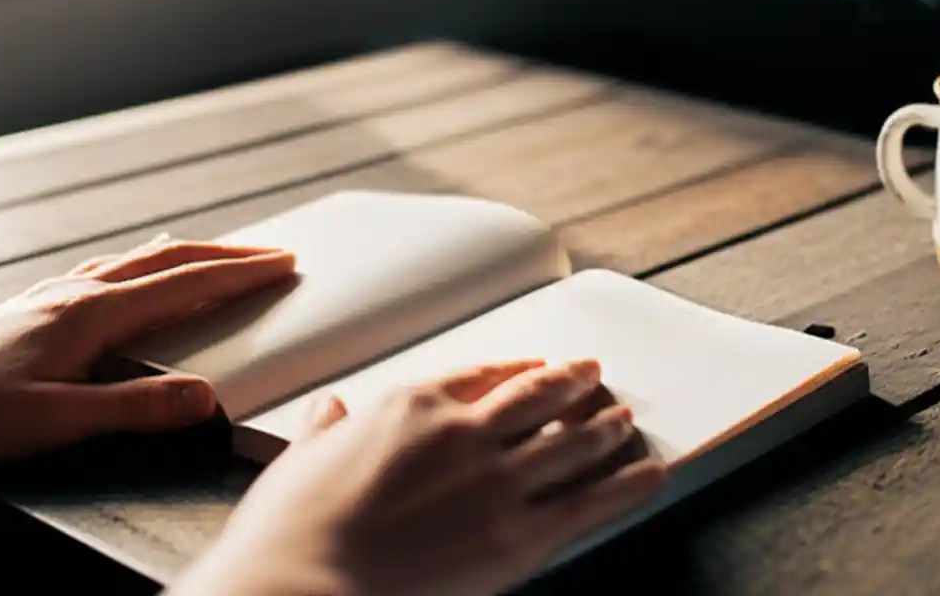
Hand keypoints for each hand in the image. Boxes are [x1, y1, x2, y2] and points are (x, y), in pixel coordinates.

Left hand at [0, 235, 294, 460]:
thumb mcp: (58, 421)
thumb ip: (136, 409)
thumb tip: (207, 397)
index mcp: (93, 313)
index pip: (186, 284)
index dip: (241, 273)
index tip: (284, 263)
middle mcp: (78, 292)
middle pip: (170, 258)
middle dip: (228, 254)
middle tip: (272, 254)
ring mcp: (55, 293)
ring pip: (139, 259)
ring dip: (190, 255)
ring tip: (220, 255)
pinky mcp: (37, 305)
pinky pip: (110, 269)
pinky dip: (147, 264)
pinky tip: (138, 273)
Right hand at [170, 360, 667, 595]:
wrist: (298, 588)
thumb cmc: (289, 531)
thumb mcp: (301, 460)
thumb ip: (326, 430)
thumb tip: (330, 411)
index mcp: (412, 406)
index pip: (481, 376)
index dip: (516, 369)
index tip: (534, 366)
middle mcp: (465, 433)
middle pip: (537, 397)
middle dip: (571, 383)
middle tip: (593, 374)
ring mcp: (497, 483)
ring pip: (571, 443)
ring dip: (604, 428)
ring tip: (624, 420)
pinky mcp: (519, 537)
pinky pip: (590, 502)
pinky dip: (627, 485)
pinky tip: (651, 472)